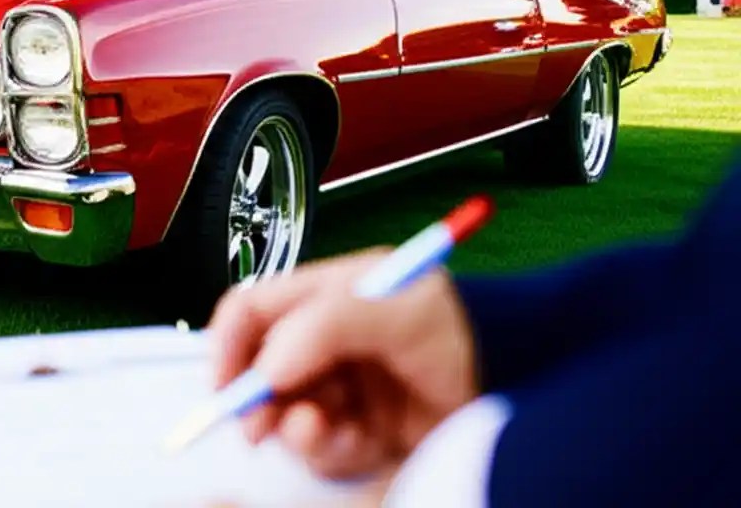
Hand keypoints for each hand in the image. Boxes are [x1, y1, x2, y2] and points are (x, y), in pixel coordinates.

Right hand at [207, 248, 477, 480]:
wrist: (520, 383)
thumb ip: (323, 327)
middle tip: (259, 426)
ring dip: (296, 427)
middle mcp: (326, 339)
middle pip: (259, 367)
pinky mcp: (359, 428)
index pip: (252, 309)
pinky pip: (320, 446)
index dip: (227, 343)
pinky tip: (358, 441)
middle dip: (256, 398)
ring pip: (285, 412)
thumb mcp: (394, 310)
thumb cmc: (464, 329)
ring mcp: (341, 385)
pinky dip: (330, 449)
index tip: (223, 383)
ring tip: (321, 430)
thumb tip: (266, 368)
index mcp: (326, 294)